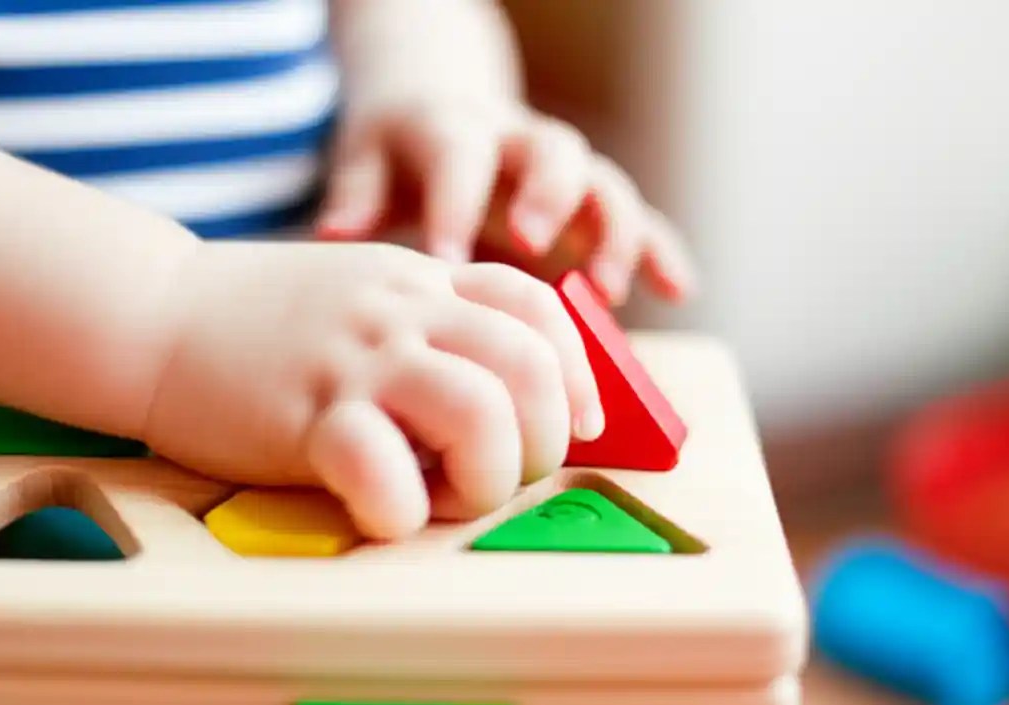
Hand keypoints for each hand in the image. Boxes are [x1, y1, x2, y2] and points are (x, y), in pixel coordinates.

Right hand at [143, 241, 602, 538]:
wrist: (153, 313)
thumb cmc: (258, 320)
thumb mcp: (358, 292)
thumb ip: (425, 323)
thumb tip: (499, 395)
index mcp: (421, 281)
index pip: (538, 308)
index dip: (580, 372)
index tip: (582, 422)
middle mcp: (401, 312)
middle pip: (529, 365)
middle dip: (548, 437)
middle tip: (509, 472)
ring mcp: (356, 361)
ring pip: (481, 412)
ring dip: (490, 476)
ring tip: (450, 495)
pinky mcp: (305, 416)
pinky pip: (383, 469)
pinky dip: (403, 510)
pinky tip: (383, 510)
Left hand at [315, 100, 695, 304]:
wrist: (439, 111)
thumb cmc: (396, 153)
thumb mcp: (365, 162)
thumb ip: (354, 196)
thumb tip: (330, 234)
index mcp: (455, 130)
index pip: (460, 157)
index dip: (457, 204)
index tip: (446, 260)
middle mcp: (518, 141)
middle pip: (550, 151)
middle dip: (549, 196)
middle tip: (535, 246)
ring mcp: (562, 170)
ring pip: (603, 182)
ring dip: (612, 232)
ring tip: (606, 289)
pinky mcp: (591, 198)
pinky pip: (640, 216)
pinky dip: (660, 250)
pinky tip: (679, 290)